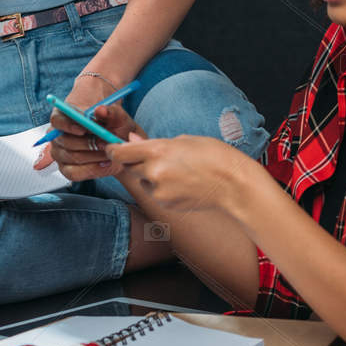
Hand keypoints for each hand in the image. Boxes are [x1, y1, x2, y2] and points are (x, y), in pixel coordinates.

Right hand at [32, 71, 122, 171]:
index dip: (68, 125)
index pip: (57, 120)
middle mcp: (57, 136)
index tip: (83, 129)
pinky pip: (74, 173)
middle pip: (66, 141)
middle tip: (105, 143)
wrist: (115, 139)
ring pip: (72, 157)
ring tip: (110, 153)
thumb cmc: (111, 124)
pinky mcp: (67, 169)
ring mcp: (60, 153)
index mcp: (63, 116)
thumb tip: (100, 110)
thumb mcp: (116, 116)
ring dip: (94, 156)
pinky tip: (105, 164)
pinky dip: (93, 169)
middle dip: (88, 143)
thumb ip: (111, 112)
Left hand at [102, 130, 254, 214]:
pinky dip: (163, 188)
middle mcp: (153, 172)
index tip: (113, 148)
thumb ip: (153, 143)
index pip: (119, 152)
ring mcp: (159, 191)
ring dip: (152, 175)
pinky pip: (156, 193)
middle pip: (130, 167)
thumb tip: (131, 141)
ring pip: (144, 181)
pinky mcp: (166, 205)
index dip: (113, 150)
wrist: (233, 185)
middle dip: (138, 161)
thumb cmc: (213, 156)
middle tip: (159, 157)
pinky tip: (183, 184)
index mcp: (157, 151)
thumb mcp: (183, 140)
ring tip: (178, 171)